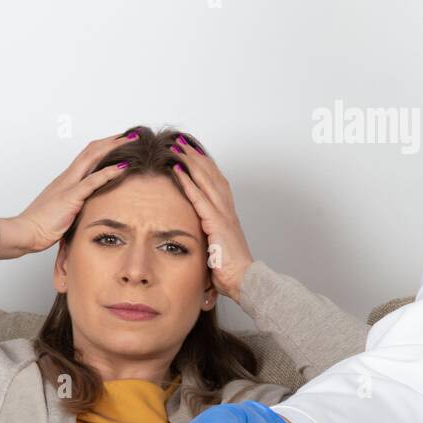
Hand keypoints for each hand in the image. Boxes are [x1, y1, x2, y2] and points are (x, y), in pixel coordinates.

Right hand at [0, 132, 135, 257]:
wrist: (25, 232)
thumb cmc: (42, 224)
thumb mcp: (66, 208)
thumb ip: (78, 201)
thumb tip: (92, 203)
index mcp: (67, 179)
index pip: (88, 155)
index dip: (105, 145)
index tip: (121, 141)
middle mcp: (68, 177)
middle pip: (92, 150)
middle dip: (113, 140)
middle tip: (131, 134)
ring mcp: (69, 185)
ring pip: (93, 158)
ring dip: (114, 148)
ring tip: (132, 141)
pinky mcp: (70, 197)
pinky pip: (92, 181)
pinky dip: (109, 172)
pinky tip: (123, 167)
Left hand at [168, 135, 254, 300]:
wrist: (245, 280)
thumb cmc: (230, 270)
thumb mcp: (216, 249)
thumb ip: (206, 238)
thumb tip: (195, 239)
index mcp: (227, 214)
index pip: (215, 182)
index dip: (204, 166)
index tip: (192, 152)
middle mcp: (226, 210)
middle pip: (211, 174)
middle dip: (196, 156)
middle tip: (182, 141)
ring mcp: (223, 215)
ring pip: (206, 180)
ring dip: (191, 162)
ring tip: (178, 147)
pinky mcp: (217, 223)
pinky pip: (199, 198)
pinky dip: (188, 182)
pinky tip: (177, 171)